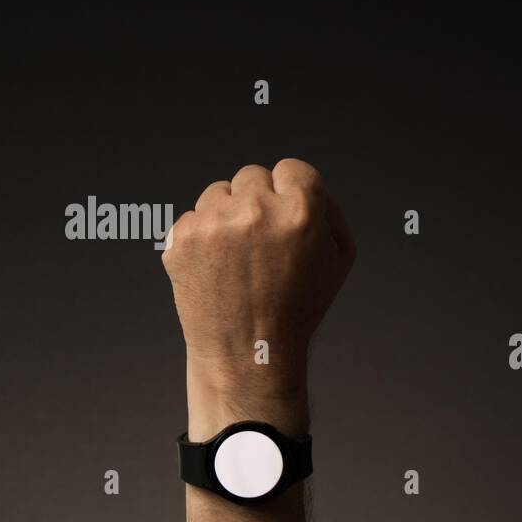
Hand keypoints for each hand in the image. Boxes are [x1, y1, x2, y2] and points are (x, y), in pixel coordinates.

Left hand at [162, 159, 354, 437]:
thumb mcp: (338, 261)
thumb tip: (303, 184)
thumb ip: (327, 211)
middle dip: (257, 204)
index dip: (291, 194)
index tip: (285, 219)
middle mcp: (257, 210)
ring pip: (218, 192)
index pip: (292, 169)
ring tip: (238, 260)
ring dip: (227, 217)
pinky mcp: (182, 237)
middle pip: (253, 176)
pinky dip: (202, 239)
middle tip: (261, 246)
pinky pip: (193, 217)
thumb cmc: (298, 308)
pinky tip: (216, 270)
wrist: (249, 351)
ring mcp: (216, 222)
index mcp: (301, 211)